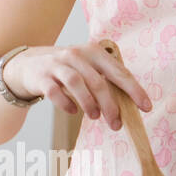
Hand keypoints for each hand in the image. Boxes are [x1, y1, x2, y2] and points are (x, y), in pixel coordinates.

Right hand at [3, 44, 152, 128]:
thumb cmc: (66, 69)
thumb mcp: (87, 66)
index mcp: (93, 52)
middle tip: (116, 123)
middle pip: (98, 81)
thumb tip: (129, 103)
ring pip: (77, 83)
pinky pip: (55, 92)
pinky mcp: (42, 77)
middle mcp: (76, 55)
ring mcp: (57, 65)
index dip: (134, 90)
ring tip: (95, 117)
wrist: (29, 65)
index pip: (119, 71)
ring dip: (89, 103)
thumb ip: (106, 79)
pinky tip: (73, 111)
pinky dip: (66, 103)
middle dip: (110, 105)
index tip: (146, 107)